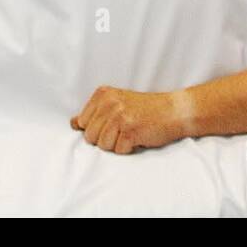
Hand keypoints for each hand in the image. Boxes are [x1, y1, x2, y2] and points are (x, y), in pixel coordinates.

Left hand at [71, 87, 185, 154]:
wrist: (174, 110)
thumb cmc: (146, 109)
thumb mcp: (116, 104)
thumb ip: (94, 113)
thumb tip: (73, 123)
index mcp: (103, 94)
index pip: (82, 123)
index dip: (96, 129)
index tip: (113, 124)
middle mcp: (109, 103)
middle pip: (90, 137)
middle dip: (106, 139)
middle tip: (123, 130)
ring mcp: (119, 116)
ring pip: (103, 145)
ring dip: (117, 145)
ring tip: (131, 133)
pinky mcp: (130, 130)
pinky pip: (119, 151)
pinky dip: (129, 149)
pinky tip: (139, 137)